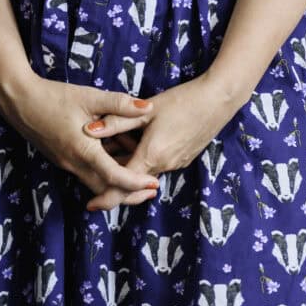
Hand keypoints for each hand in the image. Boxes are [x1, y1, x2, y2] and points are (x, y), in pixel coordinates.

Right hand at [0, 73, 157, 204]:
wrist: (19, 101)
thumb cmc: (54, 97)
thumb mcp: (90, 97)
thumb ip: (120, 104)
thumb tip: (148, 108)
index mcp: (83, 150)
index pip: (113, 177)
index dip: (136, 184)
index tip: (154, 186)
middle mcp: (73, 163)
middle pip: (105, 190)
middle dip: (130, 193)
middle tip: (153, 188)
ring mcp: (66, 164)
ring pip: (95, 183)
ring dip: (116, 183)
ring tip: (141, 173)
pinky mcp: (62, 159)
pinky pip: (86, 173)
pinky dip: (104, 172)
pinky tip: (118, 155)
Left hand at [102, 74, 242, 199]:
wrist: (218, 100)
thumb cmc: (182, 101)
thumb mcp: (146, 110)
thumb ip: (116, 122)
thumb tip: (87, 130)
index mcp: (152, 156)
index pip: (123, 187)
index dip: (106, 199)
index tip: (90, 206)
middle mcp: (164, 166)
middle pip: (133, 181)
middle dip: (114, 176)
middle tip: (96, 163)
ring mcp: (176, 164)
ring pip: (145, 173)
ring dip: (130, 165)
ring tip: (115, 144)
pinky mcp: (183, 159)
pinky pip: (157, 165)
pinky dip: (144, 159)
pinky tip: (139, 139)